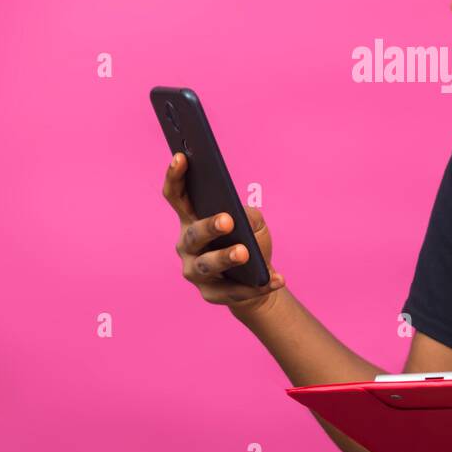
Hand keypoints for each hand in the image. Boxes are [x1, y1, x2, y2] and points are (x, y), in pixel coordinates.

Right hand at [161, 151, 285, 314]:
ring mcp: (195, 271)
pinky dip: (257, 286)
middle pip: (193, 234)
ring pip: (207, 265)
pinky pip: (233, 291)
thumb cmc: (249, 241)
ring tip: (245, 253)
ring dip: (225, 258)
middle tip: (227, 220)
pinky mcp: (211, 294)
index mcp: (191, 219)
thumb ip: (249, 214)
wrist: (255, 280)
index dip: (175, 176)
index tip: (181, 156)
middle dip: (209, 227)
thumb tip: (245, 217)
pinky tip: (277, 278)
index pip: (176, 195)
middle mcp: (187, 245)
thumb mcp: (254, 223)